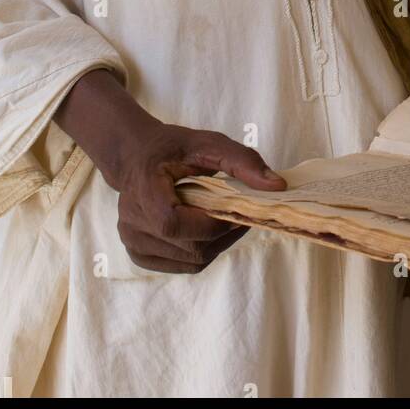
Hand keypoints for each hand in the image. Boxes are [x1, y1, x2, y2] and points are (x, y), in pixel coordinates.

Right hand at [114, 120, 286, 273]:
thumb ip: (242, 161)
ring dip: (216, 245)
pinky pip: (182, 265)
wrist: (136, 157)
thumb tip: (277, 187)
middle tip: (239, 213)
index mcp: (143, 191)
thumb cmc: (173, 148)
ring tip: (222, 218)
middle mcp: (132, 222)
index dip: (212, 224)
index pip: (175, 224)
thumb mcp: (208, 143)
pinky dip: (202, 252)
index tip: (237, 210)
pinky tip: (204, 229)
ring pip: (190, 261)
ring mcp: (133, 242)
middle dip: (224, 234)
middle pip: (190, 247)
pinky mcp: (139, 254)